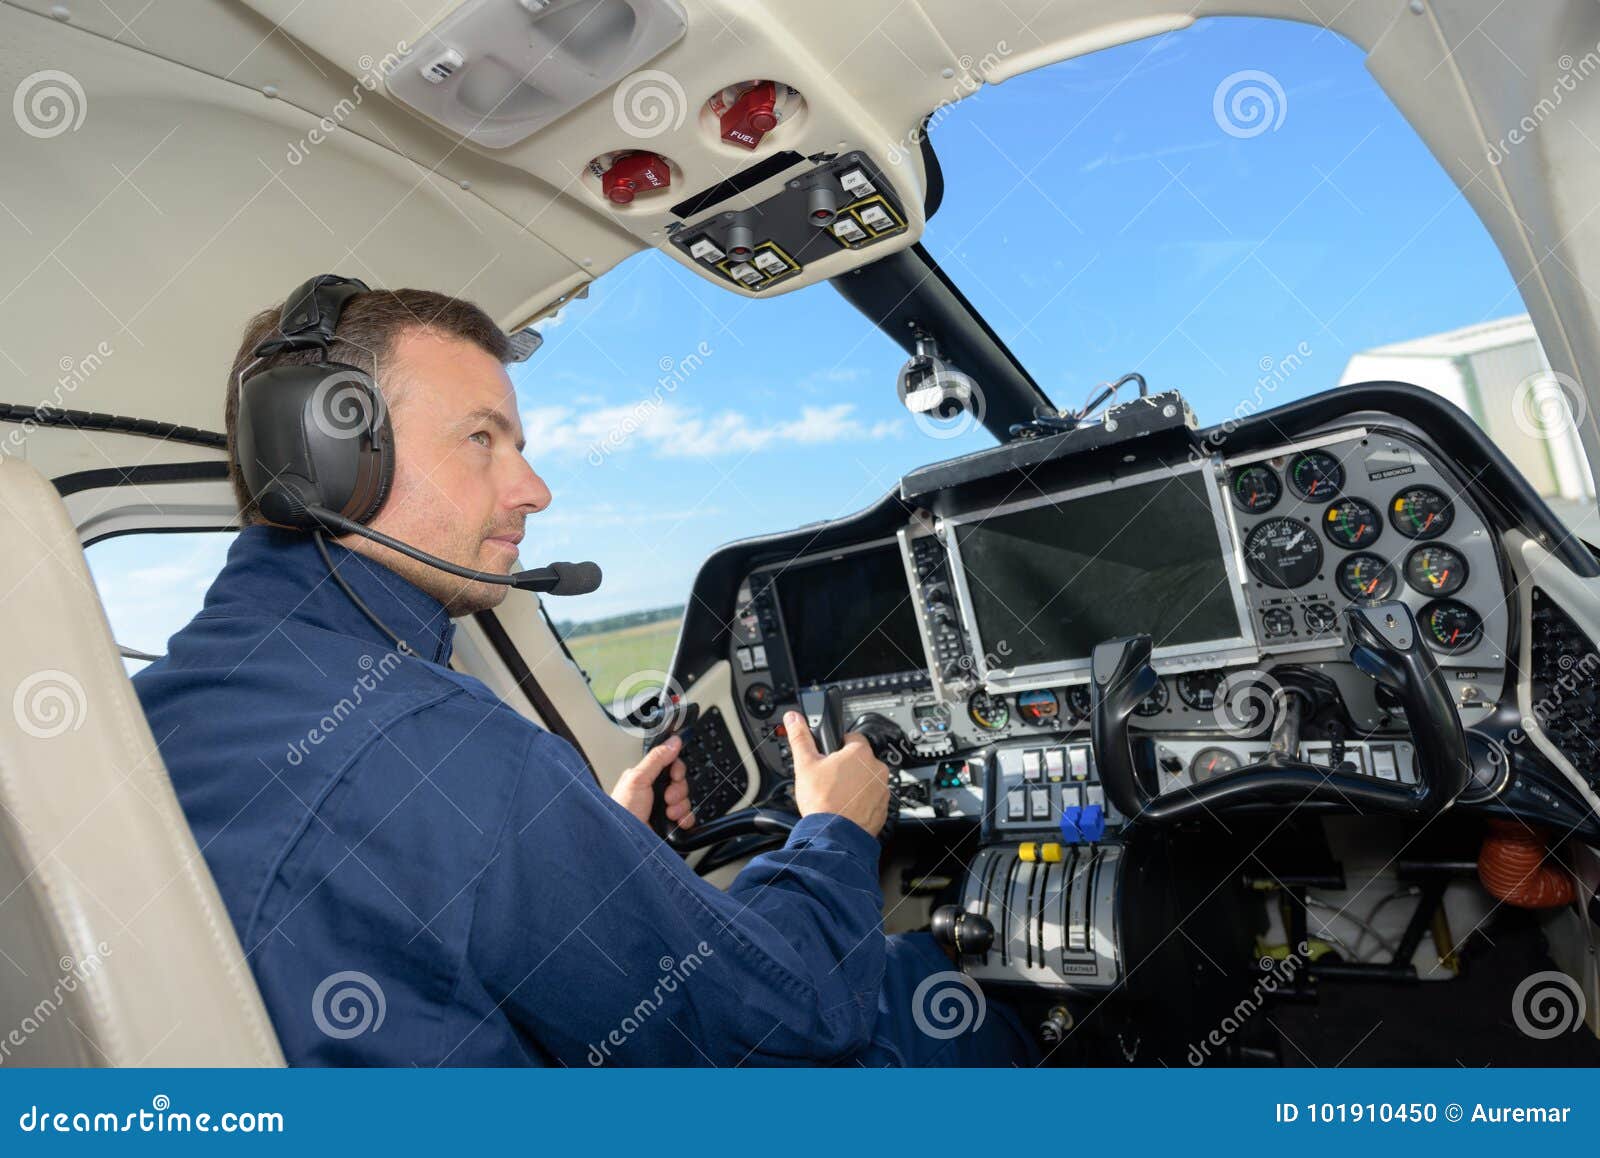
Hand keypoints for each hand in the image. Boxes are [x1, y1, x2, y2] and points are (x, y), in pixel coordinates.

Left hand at [612, 735, 693, 828]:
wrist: (624, 841)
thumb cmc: (622, 811)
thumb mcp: (637, 779)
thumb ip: (657, 758)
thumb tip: (673, 741)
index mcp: (645, 778)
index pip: (671, 765)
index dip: (677, 770)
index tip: (674, 776)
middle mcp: (654, 792)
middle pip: (681, 782)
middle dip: (677, 791)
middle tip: (666, 798)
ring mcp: (662, 809)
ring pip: (686, 800)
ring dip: (680, 807)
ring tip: (667, 813)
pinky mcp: (669, 824)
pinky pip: (688, 817)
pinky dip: (685, 820)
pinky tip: (674, 822)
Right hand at [784, 710, 888, 835]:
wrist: (834, 836)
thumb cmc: (822, 802)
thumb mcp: (805, 764)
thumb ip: (800, 737)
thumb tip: (794, 718)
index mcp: (860, 753)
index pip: (852, 736)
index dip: (838, 745)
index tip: (829, 755)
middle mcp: (877, 769)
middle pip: (860, 760)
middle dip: (846, 767)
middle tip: (829, 779)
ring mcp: (882, 790)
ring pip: (867, 780)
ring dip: (855, 784)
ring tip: (836, 795)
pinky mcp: (883, 809)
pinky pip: (872, 799)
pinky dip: (861, 802)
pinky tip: (845, 808)